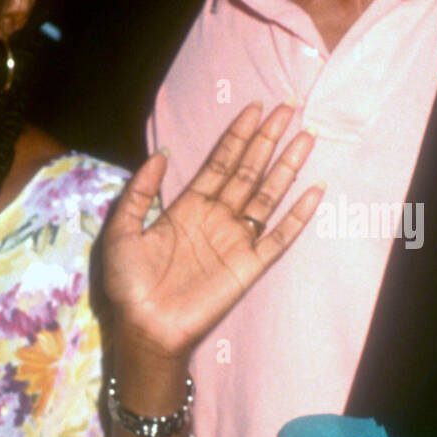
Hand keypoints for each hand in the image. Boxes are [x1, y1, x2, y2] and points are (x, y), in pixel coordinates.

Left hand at [101, 103, 322, 360]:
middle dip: (267, 138)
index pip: (219, 162)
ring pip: (268, 194)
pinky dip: (298, 214)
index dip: (236, 135)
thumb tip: (160, 153)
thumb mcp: (121, 229)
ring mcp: (235, 240)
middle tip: (288, 107)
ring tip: (307, 136)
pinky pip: (279, 237)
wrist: (143, 328)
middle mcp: (217, 217)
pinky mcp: (249, 266)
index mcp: (188, 206)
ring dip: (287, 166)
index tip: (253, 107)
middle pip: (249, 170)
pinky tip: (315, 190)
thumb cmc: (128, 283)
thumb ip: (140, 191)